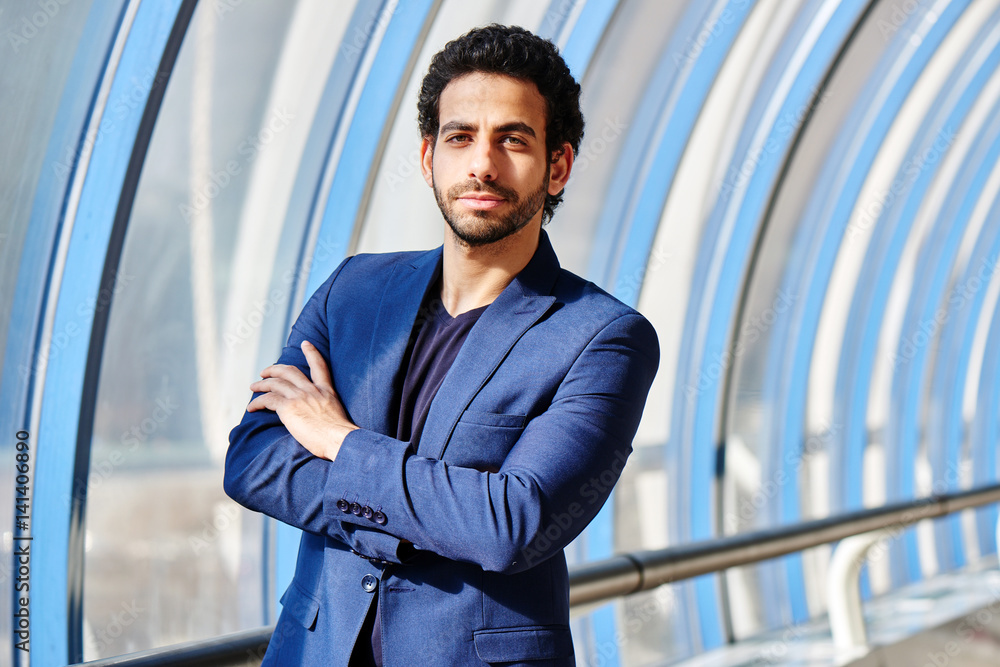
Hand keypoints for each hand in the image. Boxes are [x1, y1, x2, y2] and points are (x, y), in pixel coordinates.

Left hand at [247, 341, 356, 459]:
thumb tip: (317, 417)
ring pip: (275, 383)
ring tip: (253, 387)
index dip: (312, 353)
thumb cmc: (341, 436)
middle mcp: (313, 390)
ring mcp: (300, 397)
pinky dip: (257, 402)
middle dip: (274, 369)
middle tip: (265, 372)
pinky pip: (268, 400)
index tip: (306, 343)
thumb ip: (325, 409)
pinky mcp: (289, 408)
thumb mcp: (337, 415)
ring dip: (261, 384)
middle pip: (289, 371)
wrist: (340, 440)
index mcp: (327, 391)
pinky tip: (252, 407)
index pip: (319, 366)